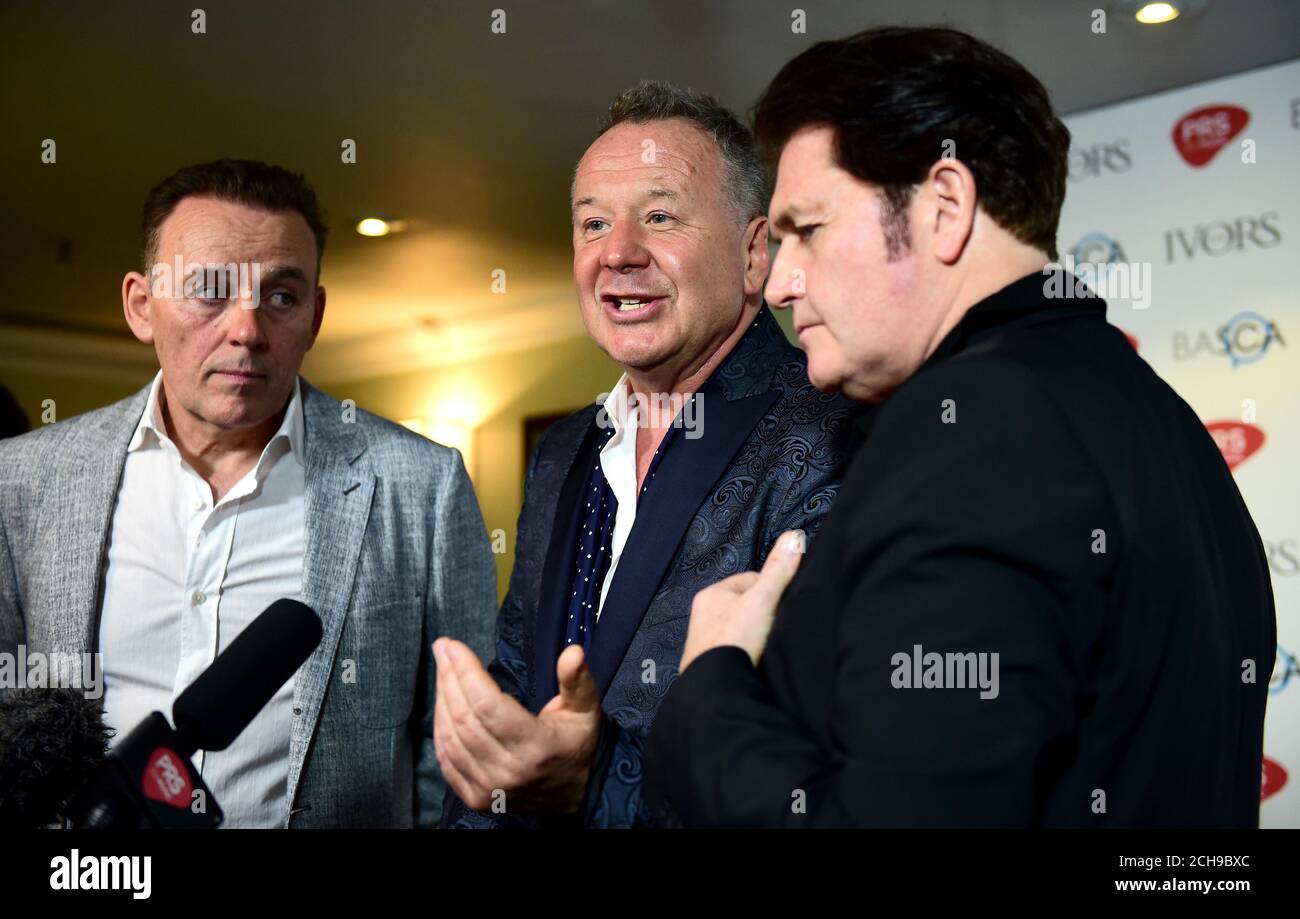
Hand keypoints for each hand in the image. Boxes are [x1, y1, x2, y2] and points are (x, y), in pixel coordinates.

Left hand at [433, 638, 602, 815]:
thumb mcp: (585, 710)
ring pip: (450, 736)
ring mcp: (487, 788)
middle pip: (464, 717)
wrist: (573, 794)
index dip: (467, 672)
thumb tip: (573, 651)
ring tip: (443, 670)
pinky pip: (445, 757)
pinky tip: (442, 702)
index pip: (488, 705)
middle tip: (443, 649)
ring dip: (441, 698)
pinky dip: (440, 727)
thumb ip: (577, 680)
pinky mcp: (474, 798)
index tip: (453, 646)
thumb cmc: (576, 744)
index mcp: (536, 747)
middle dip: (449, 677)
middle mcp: (508, 771)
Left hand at [680, 529, 804, 671]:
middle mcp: (703, 615)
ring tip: (772, 644)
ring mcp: (705, 642)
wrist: (718, 688)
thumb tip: (794, 535)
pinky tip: (760, 660)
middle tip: (781, 625)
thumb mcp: (763, 600)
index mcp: (711, 594)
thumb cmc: (736, 638)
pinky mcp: (711, 664)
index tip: (786, 602)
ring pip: (741, 629)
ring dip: (756, 634)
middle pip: (746, 606)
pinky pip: (737, 650)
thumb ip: (779, 570)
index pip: (750, 580)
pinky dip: (749, 653)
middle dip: (764, 613)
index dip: (772, 589)